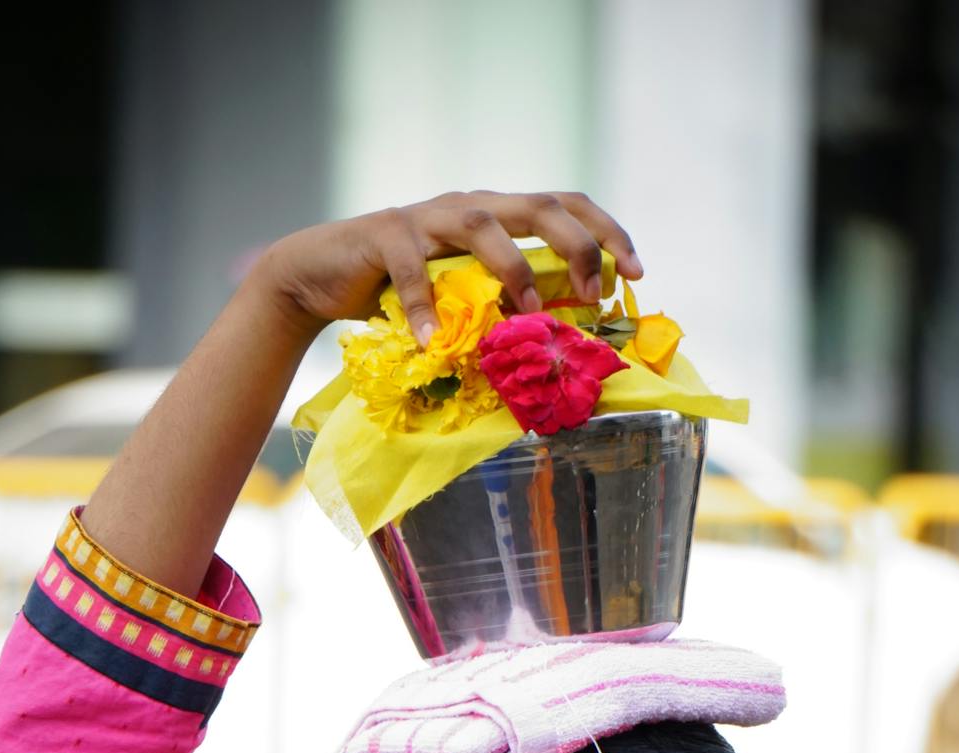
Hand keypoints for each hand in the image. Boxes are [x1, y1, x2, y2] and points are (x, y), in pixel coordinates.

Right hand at [260, 189, 643, 347]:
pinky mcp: (384, 236)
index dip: (606, 233)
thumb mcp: (466, 293)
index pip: (565, 205)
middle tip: (594, 293)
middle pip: (537, 206)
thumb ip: (507, 301)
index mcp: (498, 213)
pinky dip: (421, 305)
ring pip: (480, 225)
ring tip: (528, 311)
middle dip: (577, 246)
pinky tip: (428, 340)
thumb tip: (562, 341)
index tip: (636, 273)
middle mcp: (470, 206)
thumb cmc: (403, 291)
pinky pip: (409, 269)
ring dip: (512, 268)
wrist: (322, 273)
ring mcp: (426, 217)